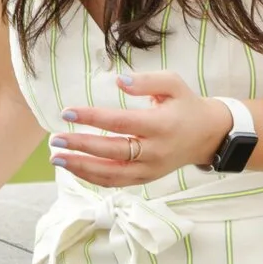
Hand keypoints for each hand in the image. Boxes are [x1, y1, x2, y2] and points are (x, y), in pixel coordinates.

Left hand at [49, 69, 234, 186]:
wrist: (208, 135)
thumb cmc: (186, 105)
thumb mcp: (173, 84)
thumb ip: (147, 81)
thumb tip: (119, 80)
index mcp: (160, 125)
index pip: (120, 122)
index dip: (92, 117)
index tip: (67, 112)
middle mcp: (154, 151)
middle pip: (112, 151)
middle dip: (80, 146)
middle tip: (55, 140)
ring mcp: (150, 169)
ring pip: (111, 174)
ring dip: (81, 168)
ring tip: (57, 159)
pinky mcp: (146, 179)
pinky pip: (116, 182)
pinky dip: (93, 178)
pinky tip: (74, 168)